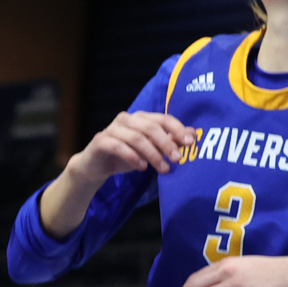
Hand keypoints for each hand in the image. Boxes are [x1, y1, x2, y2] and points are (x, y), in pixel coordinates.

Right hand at [66, 111, 196, 186]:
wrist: (95, 167)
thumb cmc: (126, 156)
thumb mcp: (150, 150)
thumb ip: (169, 141)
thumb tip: (192, 134)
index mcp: (140, 118)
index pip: (162, 118)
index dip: (177, 129)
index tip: (191, 143)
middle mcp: (126, 119)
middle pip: (150, 127)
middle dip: (167, 143)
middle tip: (178, 159)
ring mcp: (112, 129)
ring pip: (136, 137)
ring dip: (153, 154)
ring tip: (163, 169)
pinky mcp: (100, 141)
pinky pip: (118, 145)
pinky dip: (132, 156)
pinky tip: (141, 167)